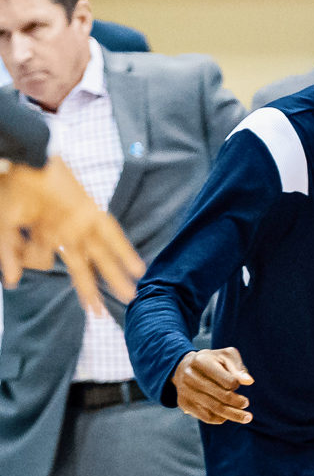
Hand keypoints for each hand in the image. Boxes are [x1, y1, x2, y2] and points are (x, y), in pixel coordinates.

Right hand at [0, 157, 143, 315]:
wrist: (23, 160)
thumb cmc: (10, 190)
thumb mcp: (5, 226)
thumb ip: (9, 253)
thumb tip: (11, 282)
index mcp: (50, 235)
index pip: (64, 265)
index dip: (76, 284)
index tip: (87, 305)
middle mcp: (69, 232)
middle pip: (85, 267)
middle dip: (92, 291)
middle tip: (101, 314)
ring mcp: (81, 223)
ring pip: (102, 256)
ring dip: (115, 276)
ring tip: (129, 296)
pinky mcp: (91, 213)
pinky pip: (112, 236)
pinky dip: (124, 252)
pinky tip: (138, 269)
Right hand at [173, 347, 253, 423]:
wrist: (184, 367)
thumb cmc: (211, 361)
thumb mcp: (226, 356)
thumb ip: (238, 368)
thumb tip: (249, 381)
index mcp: (201, 361)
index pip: (226, 380)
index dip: (235, 384)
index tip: (236, 384)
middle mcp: (190, 376)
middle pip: (220, 396)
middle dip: (237, 402)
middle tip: (246, 404)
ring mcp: (185, 391)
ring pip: (214, 408)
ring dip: (233, 415)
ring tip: (247, 418)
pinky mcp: (184, 403)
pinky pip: (205, 416)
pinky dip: (219, 418)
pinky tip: (227, 416)